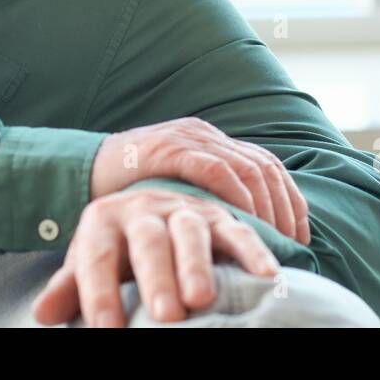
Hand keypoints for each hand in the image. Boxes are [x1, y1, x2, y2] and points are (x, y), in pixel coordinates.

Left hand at [31, 187, 280, 327]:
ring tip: (201, 300)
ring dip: (197, 265)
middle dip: (157, 277)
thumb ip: (70, 289)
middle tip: (166, 315)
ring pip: (191, 231)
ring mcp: (182, 209)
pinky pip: (236, 229)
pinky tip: (266, 276)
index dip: (100, 293)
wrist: (146, 210)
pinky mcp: (217, 215)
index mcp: (103, 220)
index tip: (106, 329)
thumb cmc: (115, 251)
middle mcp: (142, 209)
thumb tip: (44, 314)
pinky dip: (252, 251)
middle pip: (148, 240)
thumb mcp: (89, 265)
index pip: (97, 258)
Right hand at [90, 117, 309, 244]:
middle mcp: (205, 135)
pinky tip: (244, 222)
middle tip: (294, 244)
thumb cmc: (129, 192)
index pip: (265, 166)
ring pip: (247, 168)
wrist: (80, 171)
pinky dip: (236, 197)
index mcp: (211, 143)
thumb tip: (245, 236)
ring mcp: (188, 138)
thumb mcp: (177, 193)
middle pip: (264, 167)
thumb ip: (206, 203)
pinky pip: (216, 170)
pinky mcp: (169, 148)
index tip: (300, 236)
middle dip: (285, 208)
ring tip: (273, 240)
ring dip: (266, 208)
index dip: (289, 201)